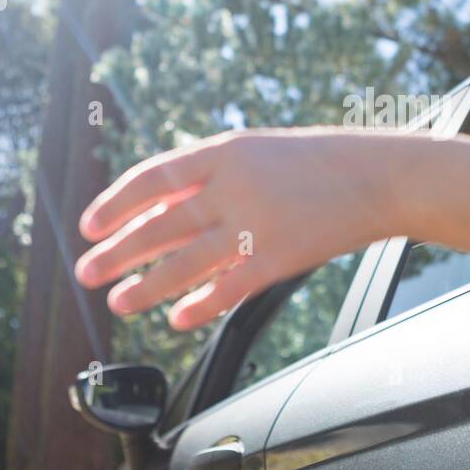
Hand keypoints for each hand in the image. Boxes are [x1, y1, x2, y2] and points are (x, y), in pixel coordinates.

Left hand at [73, 128, 384, 330]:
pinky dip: (198, 306)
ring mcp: (255, 224)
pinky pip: (226, 289)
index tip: (89, 225)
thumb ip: (211, 175)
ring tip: (118, 301)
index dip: (115, 204)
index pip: (152, 178)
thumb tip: (158, 204)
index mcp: (225, 152)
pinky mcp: (278, 259)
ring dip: (145, 286)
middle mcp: (234, 187)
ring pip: (183, 263)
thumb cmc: (320, 163)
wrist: (383, 176)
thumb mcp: (259, 151)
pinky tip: (177, 319)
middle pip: (158, 225)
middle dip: (116, 252)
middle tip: (85, 272)